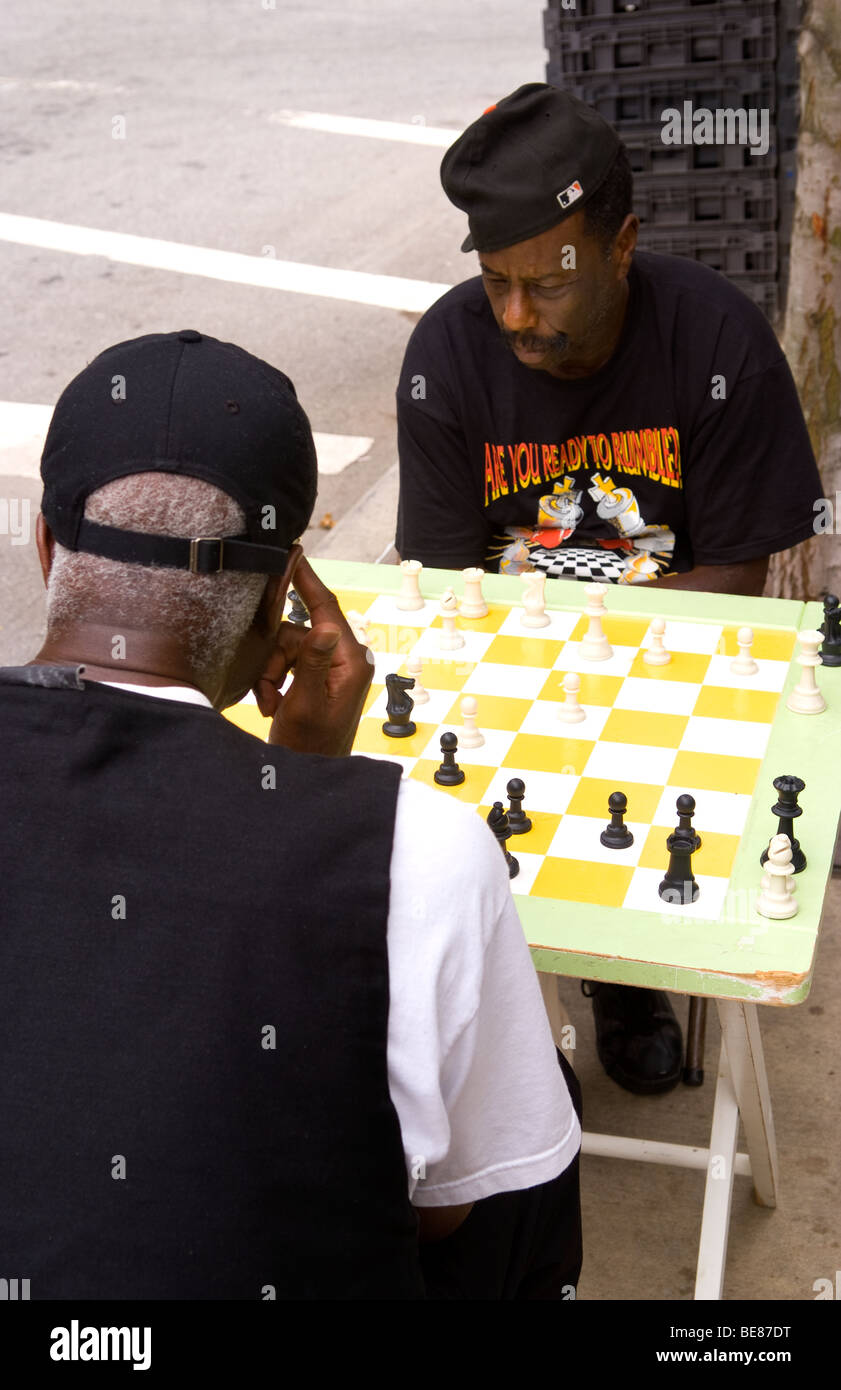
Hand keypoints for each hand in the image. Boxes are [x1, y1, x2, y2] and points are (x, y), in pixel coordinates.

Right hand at [253, 557, 373, 755]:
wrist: (308, 777)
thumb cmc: (310, 746)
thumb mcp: (305, 704)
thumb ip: (313, 663)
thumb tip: (323, 627)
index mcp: (350, 661)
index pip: (326, 607)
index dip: (306, 579)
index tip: (292, 552)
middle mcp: (345, 659)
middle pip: (297, 631)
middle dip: (275, 658)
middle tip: (268, 690)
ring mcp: (332, 668)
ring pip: (287, 647)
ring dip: (271, 673)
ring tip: (270, 704)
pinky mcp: (319, 677)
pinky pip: (288, 662)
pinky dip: (274, 681)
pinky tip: (273, 705)